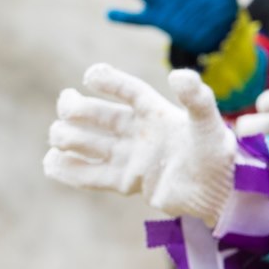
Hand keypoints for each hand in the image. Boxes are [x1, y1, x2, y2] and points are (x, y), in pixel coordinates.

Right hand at [44, 64, 236, 224]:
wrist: (219, 194)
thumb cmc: (218, 154)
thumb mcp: (210, 124)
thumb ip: (197, 98)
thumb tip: (179, 74)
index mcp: (159, 113)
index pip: (130, 92)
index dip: (110, 81)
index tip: (89, 75)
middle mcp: (142, 132)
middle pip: (102, 117)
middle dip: (79, 109)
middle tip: (66, 108)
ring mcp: (133, 157)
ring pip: (92, 144)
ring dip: (70, 137)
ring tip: (56, 135)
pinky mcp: (129, 182)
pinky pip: (93, 175)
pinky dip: (71, 170)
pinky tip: (50, 163)